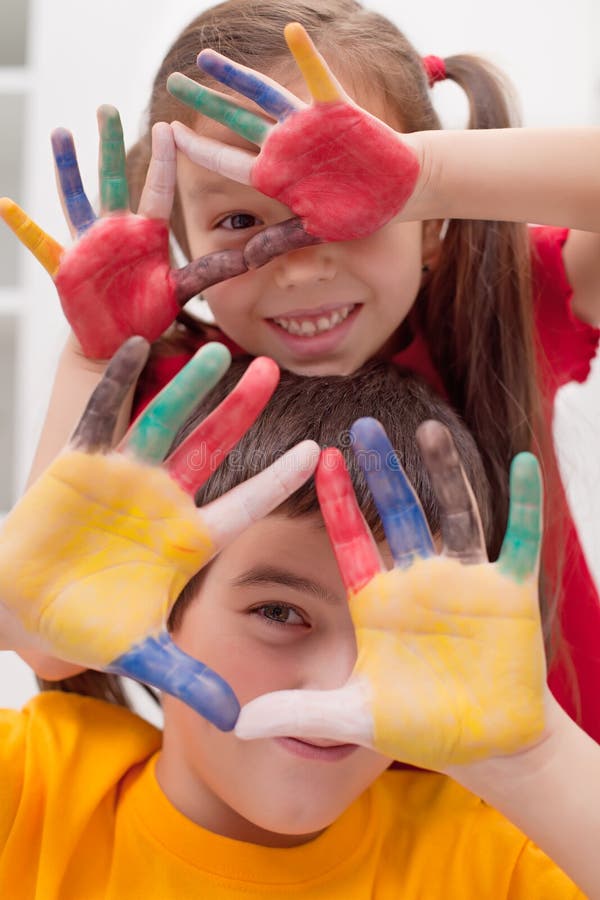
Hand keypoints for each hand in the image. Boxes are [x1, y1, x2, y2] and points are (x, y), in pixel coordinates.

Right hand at [0, 107, 249, 358]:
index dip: (164, 161)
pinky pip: (41, 243)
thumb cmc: (149, 312)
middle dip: (110, 145)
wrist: (120, 340)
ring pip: (77, 199)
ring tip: (61, 132)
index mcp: (147, 233)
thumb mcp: (181, 289)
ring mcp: (89, 244)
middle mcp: (117, 230)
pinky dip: (23, 227)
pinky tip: (6, 205)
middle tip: (107, 107)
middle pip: (113, 180)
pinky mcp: (67, 265)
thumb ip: (211, 272)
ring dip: (68, 168)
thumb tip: (251, 258)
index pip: (158, 189)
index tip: (168, 127)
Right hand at [0, 338, 318, 728]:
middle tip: (275, 369)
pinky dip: (119, 385)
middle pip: (212, 446)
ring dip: (190, 389)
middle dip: (241, 410)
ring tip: (219, 352)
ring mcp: (124, 477)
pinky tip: (140, 349)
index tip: (318, 453)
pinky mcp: (81, 463)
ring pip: (166, 422)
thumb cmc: (83, 625)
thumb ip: (189, 678)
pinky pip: (103, 416)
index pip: (244, 504)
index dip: (279, 479)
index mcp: (187, 539)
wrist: (22, 608)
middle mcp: (164, 499)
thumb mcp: (141, 653)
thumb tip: (238, 721)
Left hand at [168, 22, 420, 244]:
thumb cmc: (355, 213)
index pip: (227, 161)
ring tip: (204, 56)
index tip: (167, 135)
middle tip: (173, 81)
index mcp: (276, 176)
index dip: (196, 148)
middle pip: (236, 119)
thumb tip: (248, 262)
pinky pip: (321, 79)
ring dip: (235, 75)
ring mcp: (308, 125)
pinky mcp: (337, 110)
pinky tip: (291, 31)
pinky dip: (309, 56)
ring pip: (264, 94)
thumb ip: (280, 240)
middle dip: (204, 102)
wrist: (395, 192)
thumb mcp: (314, 231)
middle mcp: (285, 146)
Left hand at [235, 418, 546, 767]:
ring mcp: (465, 582)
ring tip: (428, 430)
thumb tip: (237, 724)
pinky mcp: (511, 593)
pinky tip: (524, 464)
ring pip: (453, 513)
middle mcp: (418, 581)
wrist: (482, 744)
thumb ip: (300, 713)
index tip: (320, 457)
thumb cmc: (418, 726)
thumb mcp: (354, 717)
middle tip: (362, 425)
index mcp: (377, 601)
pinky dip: (525, 504)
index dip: (336, 501)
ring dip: (444, 472)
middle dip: (382, 471)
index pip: (351, 540)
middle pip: (398, 512)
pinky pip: (519, 540)